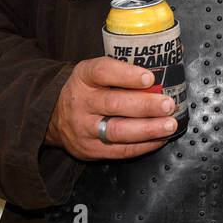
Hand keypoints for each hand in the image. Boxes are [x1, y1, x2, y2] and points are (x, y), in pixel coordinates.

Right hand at [45, 57, 177, 160]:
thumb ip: (120, 74)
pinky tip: (160, 139)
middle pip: (114, 104)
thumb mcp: (94, 74)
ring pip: (117, 131)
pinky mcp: (90, 149)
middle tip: (168, 104)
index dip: (127, 75)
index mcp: (84, 77)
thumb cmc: (87, 90)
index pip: (103, 72)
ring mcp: (84, 128)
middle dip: (145, 105)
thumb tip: (160, 79)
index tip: (149, 78)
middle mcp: (81, 102)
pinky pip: (120, 150)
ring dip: (148, 129)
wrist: (54, 116)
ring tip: (169, 125)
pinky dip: (143, 145)